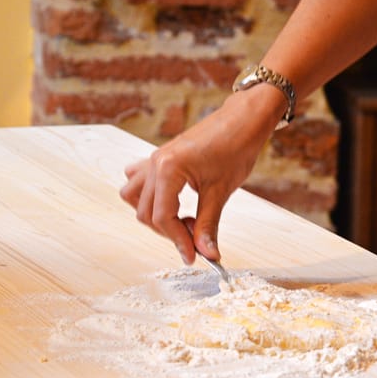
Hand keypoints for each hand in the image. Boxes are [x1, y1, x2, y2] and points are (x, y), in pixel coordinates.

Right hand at [119, 89, 280, 264]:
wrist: (242, 121)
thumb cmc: (235, 148)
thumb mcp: (221, 191)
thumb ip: (209, 224)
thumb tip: (207, 253)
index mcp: (167, 169)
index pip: (162, 217)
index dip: (178, 241)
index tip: (194, 256)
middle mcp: (154, 163)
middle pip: (146, 212)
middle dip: (169, 231)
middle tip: (196, 237)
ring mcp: (154, 159)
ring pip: (134, 198)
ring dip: (154, 215)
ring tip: (184, 218)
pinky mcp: (159, 158)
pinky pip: (139, 180)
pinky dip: (149, 196)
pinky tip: (172, 201)